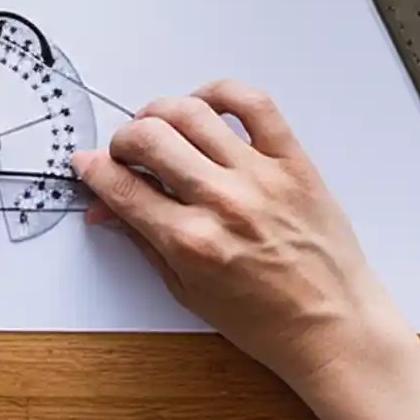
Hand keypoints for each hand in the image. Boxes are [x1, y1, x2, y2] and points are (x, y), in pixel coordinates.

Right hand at [72, 79, 408, 389]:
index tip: (86, 163)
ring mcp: (260, 177)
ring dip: (160, 113)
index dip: (93, 170)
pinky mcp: (293, 162)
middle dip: (122, 140)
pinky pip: (254, 104)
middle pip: (149, 139)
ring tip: (159, 128)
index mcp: (191, 244)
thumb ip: (142, 242)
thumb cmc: (264, 321)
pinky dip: (221, 93)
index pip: (122, 187)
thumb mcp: (187, 291)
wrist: (332, 327)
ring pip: (191, 113)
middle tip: (124, 152)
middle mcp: (223, 203)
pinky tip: (205, 107)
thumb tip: (106, 207)